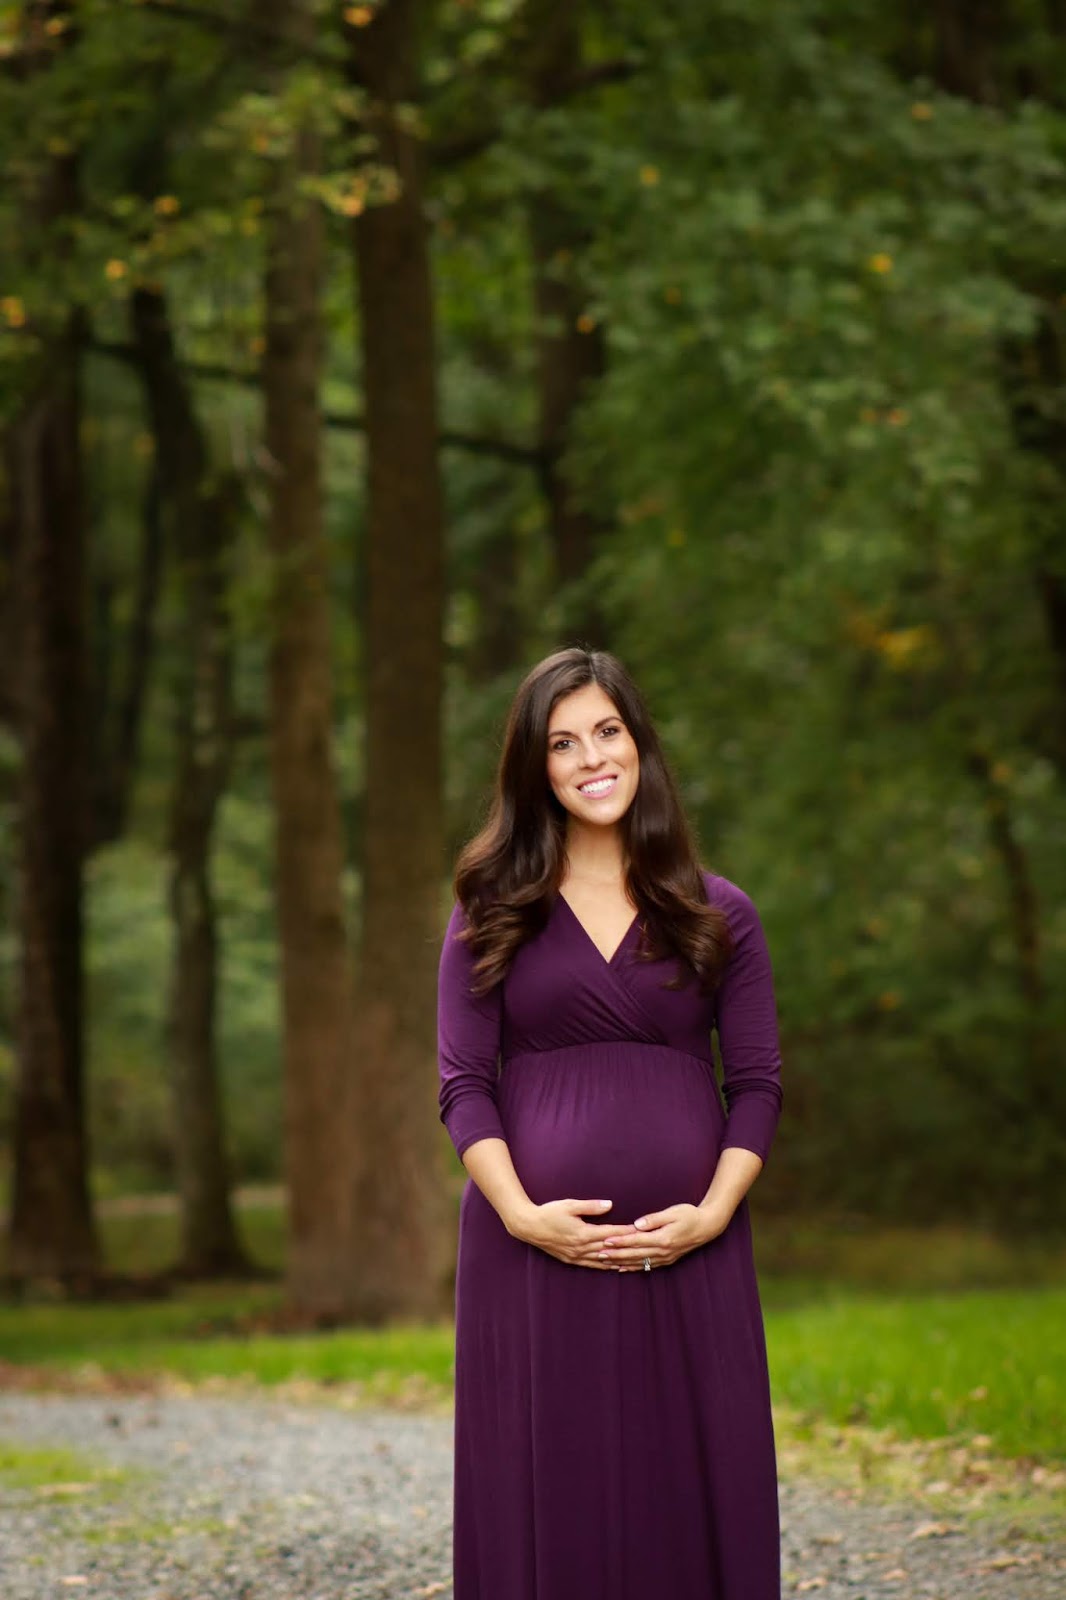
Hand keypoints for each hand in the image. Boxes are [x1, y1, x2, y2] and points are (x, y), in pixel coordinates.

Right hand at [507, 1198, 638, 1267]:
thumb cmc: (549, 1212)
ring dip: (619, 1260)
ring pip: (603, 1260)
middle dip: (627, 1248)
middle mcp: (581, 1247)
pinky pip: (592, 1265)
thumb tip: (610, 1205)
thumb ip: (591, 1206)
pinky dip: (605, 1265)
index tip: (641, 1231)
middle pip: (610, 1249)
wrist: (529, 1226)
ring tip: (634, 1261)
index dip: (626, 1232)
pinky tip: (614, 1266)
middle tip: (644, 1247)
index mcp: (583, 1233)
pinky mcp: (571, 1260)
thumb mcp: (570, 1205)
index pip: (610, 1233)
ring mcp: (576, 1256)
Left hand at [597, 1202, 727, 1270]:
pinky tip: (622, 1268)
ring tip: (605, 1262)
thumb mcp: (673, 1212)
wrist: (707, 1227)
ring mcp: (665, 1257)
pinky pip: (647, 1266)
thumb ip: (654, 1219)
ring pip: (639, 1262)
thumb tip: (637, 1224)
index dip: (620, 1241)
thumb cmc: (689, 1215)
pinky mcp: (667, 1260)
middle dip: (616, 1254)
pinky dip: (633, 1267)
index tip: (606, 1240)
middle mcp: (663, 1251)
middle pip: (635, 1254)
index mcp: (663, 1238)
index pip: (637, 1240)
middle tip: (598, 1254)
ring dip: (621, 1262)